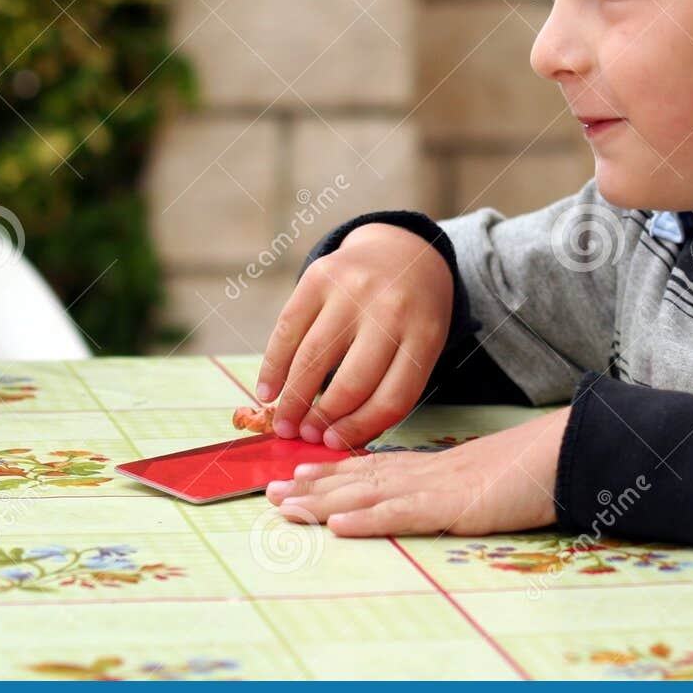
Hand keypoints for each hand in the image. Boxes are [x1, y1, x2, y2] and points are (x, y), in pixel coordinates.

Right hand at [256, 223, 453, 448]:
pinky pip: (288, 330)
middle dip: (322, 419)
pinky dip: (274, 365)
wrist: (402, 248)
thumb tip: (337, 439)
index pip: (393, 398)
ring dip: (293, 399)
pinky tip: (268, 390)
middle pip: (352, 382)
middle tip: (303, 436)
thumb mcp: (421, 343)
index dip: (359, 429)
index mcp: (424, 335)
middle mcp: (391, 310)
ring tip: (284, 424)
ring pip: (314, 359)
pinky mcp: (321, 276)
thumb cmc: (410, 313)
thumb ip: (390, 384)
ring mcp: (354, 290)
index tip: (333, 443)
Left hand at [266, 407, 568, 537]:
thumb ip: (466, 485)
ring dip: (323, 502)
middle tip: (268, 491)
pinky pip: (404, 515)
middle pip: (361, 479)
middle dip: (312, 486)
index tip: (298, 473)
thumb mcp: (494, 476)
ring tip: (285, 507)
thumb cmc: (540, 466)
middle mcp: (431, 473)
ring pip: (370, 494)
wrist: (569, 451)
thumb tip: (453, 495)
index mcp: (439, 468)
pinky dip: (368, 519)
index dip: (333, 472)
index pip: (375, 469)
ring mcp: (440, 488)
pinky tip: (339, 526)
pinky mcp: (456, 507)